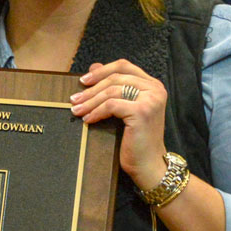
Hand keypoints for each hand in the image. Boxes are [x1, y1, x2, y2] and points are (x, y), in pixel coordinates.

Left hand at [73, 60, 168, 191]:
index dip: (101, 71)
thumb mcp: (124, 108)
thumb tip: (93, 66)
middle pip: (115, 77)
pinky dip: (96, 112)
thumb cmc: (136, 138)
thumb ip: (113, 87)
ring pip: (111, 91)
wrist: (148, 164)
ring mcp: (150, 100)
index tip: (83, 80)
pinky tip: (87, 119)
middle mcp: (155, 89)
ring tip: (76, 110)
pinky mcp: (142, 111)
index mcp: (153, 85)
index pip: (124, 65)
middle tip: (74, 99)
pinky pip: (111, 105)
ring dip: (90, 101)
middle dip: (91, 88)